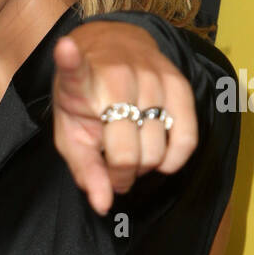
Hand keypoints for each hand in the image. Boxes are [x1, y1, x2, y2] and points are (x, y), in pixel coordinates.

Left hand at [52, 20, 198, 214]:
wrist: (111, 49)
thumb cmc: (85, 101)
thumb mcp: (72, 134)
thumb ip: (86, 170)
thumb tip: (103, 205)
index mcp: (81, 82)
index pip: (74, 70)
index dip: (70, 61)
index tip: (65, 50)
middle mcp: (118, 75)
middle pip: (127, 153)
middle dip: (120, 174)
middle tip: (112, 166)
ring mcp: (152, 77)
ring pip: (158, 150)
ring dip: (144, 166)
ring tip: (132, 154)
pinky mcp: (180, 83)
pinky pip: (188, 138)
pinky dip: (174, 159)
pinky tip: (159, 157)